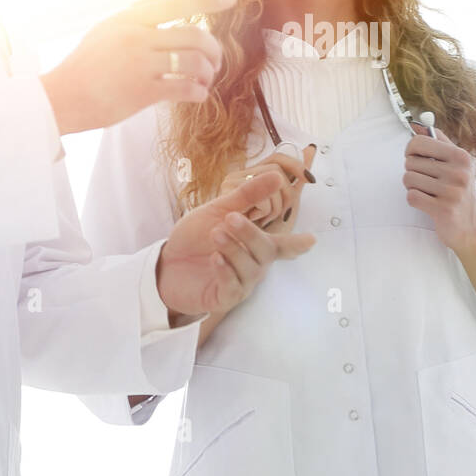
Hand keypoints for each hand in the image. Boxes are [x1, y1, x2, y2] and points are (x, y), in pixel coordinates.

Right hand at [39, 0, 235, 134]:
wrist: (62, 97)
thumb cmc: (87, 63)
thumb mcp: (108, 27)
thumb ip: (140, 9)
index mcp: (131, 20)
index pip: (175, 3)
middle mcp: (137, 38)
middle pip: (193, 35)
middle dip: (214, 49)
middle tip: (216, 61)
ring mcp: (140, 65)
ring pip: (193, 62)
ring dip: (208, 72)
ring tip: (205, 80)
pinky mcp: (142, 92)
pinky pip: (184, 88)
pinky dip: (198, 92)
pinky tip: (197, 95)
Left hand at [156, 167, 315, 316]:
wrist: (164, 264)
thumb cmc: (195, 239)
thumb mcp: (219, 210)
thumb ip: (247, 196)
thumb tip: (277, 177)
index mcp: (254, 245)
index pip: (280, 245)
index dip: (296, 243)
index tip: (312, 239)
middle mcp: (252, 265)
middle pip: (264, 251)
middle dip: (250, 234)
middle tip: (231, 218)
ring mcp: (239, 283)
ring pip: (250, 269)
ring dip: (234, 249)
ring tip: (216, 234)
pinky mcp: (222, 298)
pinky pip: (233, 288)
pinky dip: (226, 271)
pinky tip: (215, 259)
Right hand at [216, 144, 316, 233]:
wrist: (231, 258)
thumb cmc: (256, 236)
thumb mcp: (282, 208)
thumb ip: (295, 181)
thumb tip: (311, 149)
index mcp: (252, 177)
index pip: (279, 158)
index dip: (297, 165)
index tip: (310, 179)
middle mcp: (240, 176)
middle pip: (278, 170)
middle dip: (286, 195)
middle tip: (277, 215)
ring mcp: (231, 184)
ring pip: (270, 182)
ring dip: (274, 207)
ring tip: (262, 221)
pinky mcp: (224, 196)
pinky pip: (260, 197)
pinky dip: (263, 212)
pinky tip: (253, 221)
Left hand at [403, 121, 475, 251]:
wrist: (472, 226)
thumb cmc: (459, 190)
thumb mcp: (456, 163)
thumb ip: (439, 141)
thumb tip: (417, 126)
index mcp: (461, 157)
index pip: (419, 142)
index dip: (410, 149)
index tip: (414, 156)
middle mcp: (459, 172)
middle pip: (410, 162)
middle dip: (413, 172)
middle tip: (427, 181)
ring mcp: (452, 192)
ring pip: (408, 179)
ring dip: (413, 187)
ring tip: (428, 192)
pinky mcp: (443, 210)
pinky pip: (411, 197)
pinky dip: (415, 200)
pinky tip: (428, 203)